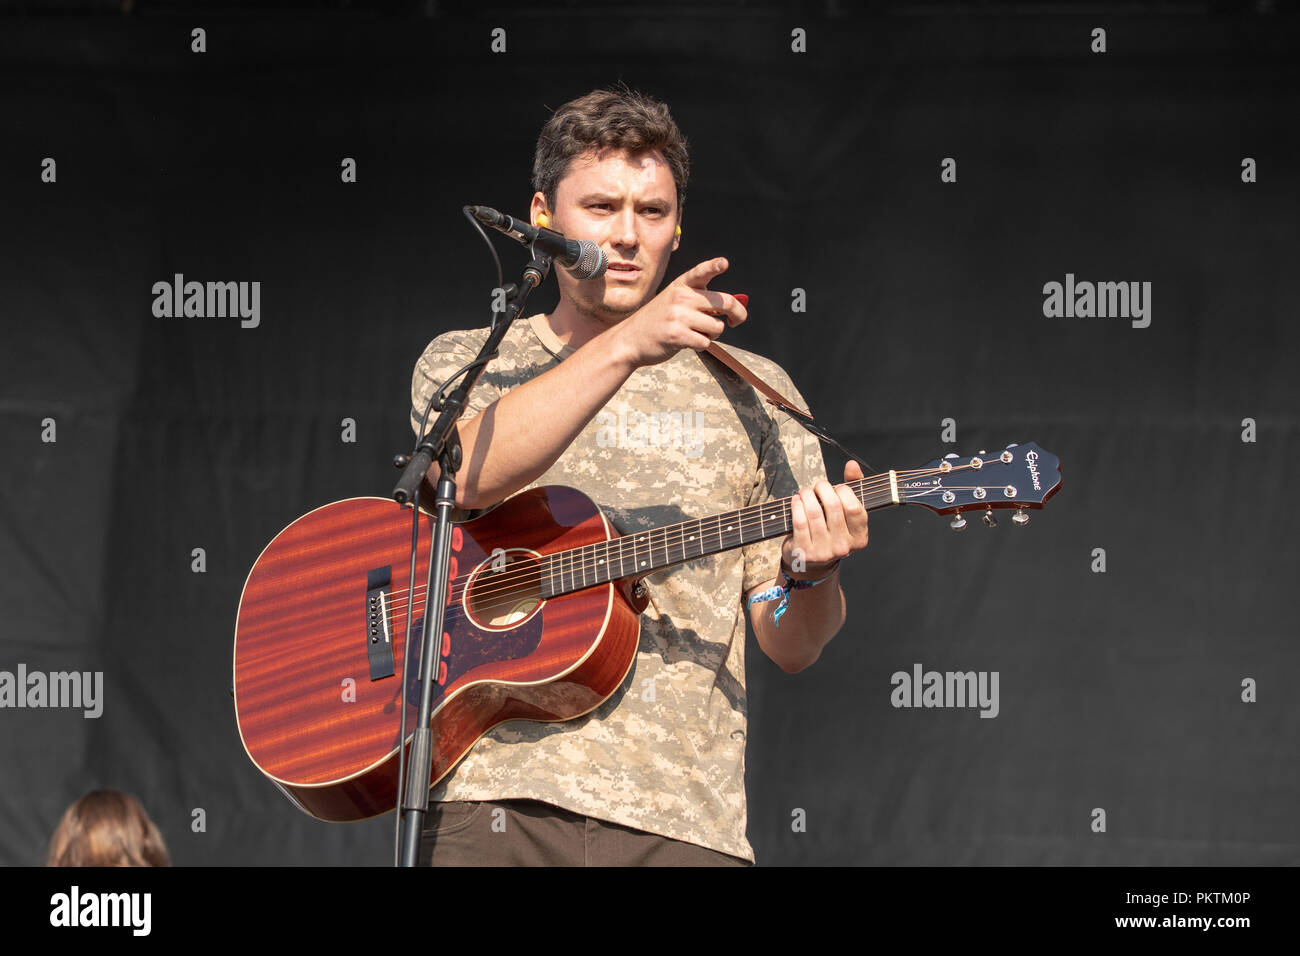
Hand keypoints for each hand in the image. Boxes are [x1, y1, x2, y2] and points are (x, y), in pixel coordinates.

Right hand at [611, 257, 747, 368]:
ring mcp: (678, 316)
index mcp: (681, 285)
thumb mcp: (675, 303)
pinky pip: (706, 342)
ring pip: (717, 326)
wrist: (630, 339)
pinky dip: (701, 345)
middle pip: (725, 302)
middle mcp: (681, 297)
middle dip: (738, 314)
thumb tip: (738, 305)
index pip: (701, 272)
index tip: (724, 263)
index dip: (714, 266)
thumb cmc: (658, 321)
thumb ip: (702, 301)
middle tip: (737, 321)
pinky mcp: (677, 335)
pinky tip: (686, 342)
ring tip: (694, 333)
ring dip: (712, 334)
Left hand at [780, 459, 868, 577]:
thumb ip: (853, 487)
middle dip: (822, 488)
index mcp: (859, 538)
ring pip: (814, 512)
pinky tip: (796, 500)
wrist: (811, 563)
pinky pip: (799, 521)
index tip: (836, 488)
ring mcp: (824, 552)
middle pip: (833, 506)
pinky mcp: (804, 552)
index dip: (844, 491)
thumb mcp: (845, 513)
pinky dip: (796, 505)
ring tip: (805, 492)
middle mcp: (844, 547)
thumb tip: (852, 464)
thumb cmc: (830, 530)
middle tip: (817, 486)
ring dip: (807, 494)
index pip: (854, 507)